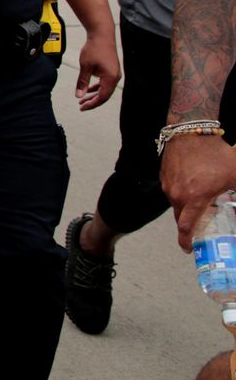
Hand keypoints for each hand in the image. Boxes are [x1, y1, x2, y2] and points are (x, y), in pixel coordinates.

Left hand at [73, 34, 119, 110]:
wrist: (102, 35)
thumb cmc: (94, 48)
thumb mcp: (85, 67)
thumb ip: (82, 82)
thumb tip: (79, 95)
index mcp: (110, 77)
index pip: (102, 97)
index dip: (92, 104)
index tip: (82, 107)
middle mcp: (115, 77)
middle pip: (105, 95)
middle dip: (93, 101)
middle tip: (81, 106)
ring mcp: (114, 73)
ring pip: (105, 89)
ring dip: (94, 94)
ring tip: (83, 99)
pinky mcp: (112, 70)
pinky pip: (105, 83)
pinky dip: (97, 87)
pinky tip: (89, 90)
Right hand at [161, 134, 235, 251]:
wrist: (193, 130)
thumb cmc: (216, 153)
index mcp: (195, 198)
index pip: (186, 227)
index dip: (186, 240)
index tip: (188, 249)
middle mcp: (177, 194)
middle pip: (180, 216)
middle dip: (188, 223)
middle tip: (198, 225)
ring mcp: (168, 184)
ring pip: (176, 202)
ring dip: (186, 204)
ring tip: (199, 197)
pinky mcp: (163, 174)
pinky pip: (171, 189)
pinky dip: (181, 191)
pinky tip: (192, 181)